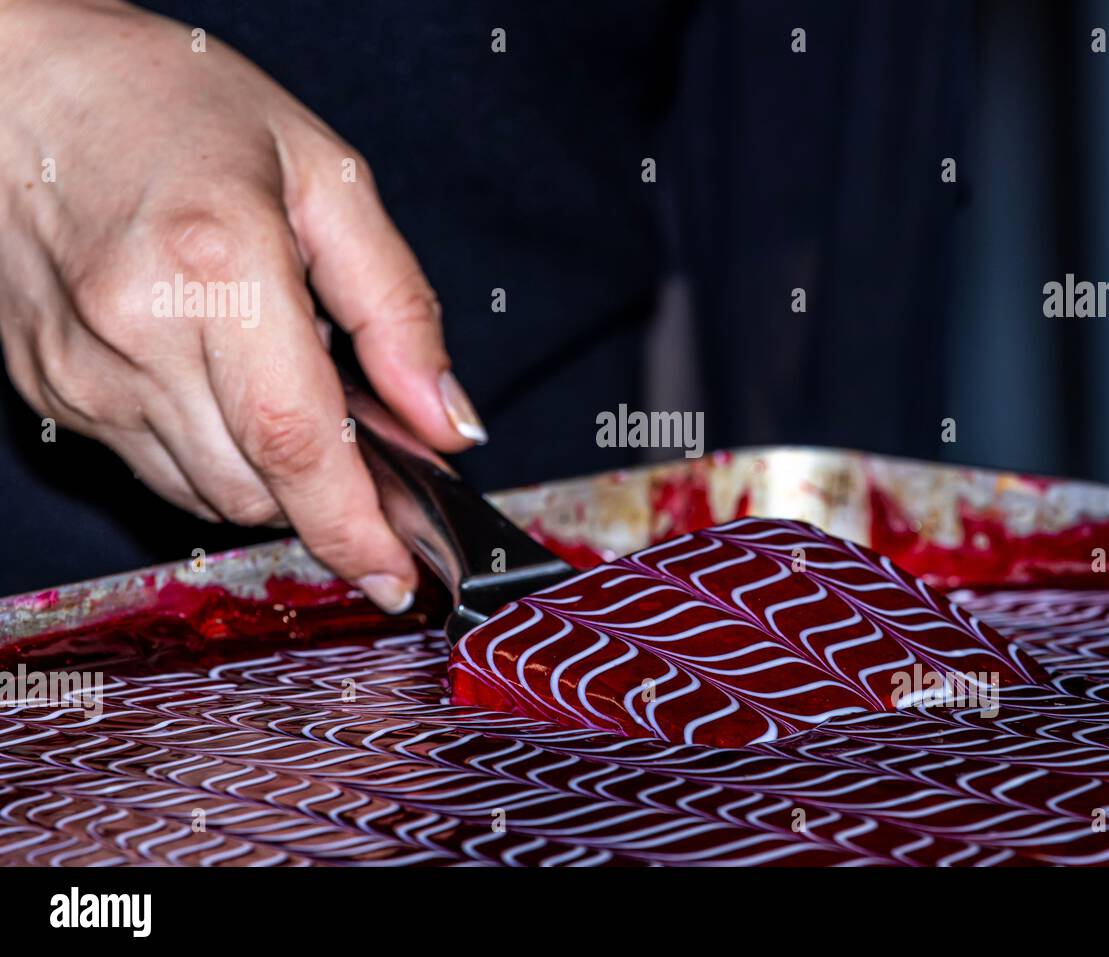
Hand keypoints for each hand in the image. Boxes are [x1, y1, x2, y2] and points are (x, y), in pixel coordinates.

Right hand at [0, 0, 486, 610]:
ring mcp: (81, 372)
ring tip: (271, 371)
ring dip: (267, 470)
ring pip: (207, 494)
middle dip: (324, 489)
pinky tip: (215, 373)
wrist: (14, 79)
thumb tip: (448, 423)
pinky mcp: (49, 390)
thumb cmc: (172, 104)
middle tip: (353, 425)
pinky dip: (209, 448)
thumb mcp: (326, 179)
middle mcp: (137, 333)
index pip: (298, 447)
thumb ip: (397, 310)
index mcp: (218, 266)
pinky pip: (155, 466)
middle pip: (257, 491)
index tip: (397, 574)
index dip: (356, 528)